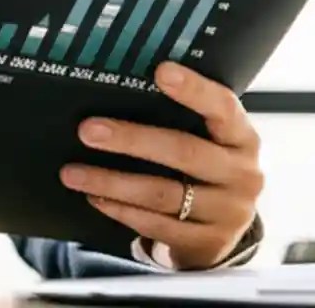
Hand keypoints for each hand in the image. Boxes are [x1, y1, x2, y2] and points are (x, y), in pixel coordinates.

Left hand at [59, 61, 263, 269]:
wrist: (224, 227)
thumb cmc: (204, 169)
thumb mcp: (206, 141)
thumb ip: (180, 120)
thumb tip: (119, 93)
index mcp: (242, 139)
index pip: (223, 107)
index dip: (195, 89)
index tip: (161, 71)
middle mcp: (242, 174)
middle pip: (184, 151)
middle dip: (131, 140)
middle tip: (88, 131)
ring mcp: (228, 212)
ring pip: (162, 193)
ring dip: (111, 182)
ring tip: (72, 173)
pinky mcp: (208, 244)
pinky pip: (156, 224)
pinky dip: (120, 210)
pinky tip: (94, 198)